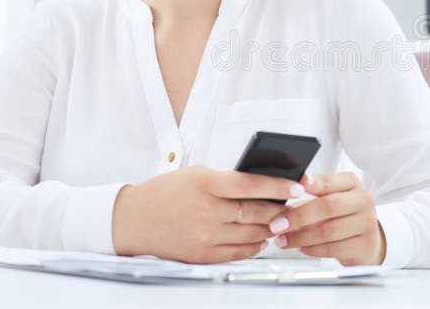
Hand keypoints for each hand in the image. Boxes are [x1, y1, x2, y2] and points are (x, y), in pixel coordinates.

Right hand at [112, 166, 304, 263]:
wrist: (131, 219)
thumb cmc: (165, 192)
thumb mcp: (196, 174)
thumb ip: (227, 180)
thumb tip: (263, 185)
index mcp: (205, 184)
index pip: (251, 185)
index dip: (279, 187)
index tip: (299, 186)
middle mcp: (207, 211)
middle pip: (256, 212)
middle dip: (281, 209)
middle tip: (295, 205)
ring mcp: (205, 236)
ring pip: (253, 235)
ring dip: (271, 228)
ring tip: (281, 220)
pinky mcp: (202, 255)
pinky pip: (240, 252)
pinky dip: (255, 245)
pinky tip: (262, 237)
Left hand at [268, 172, 385, 265]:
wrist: (367, 241)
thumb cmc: (343, 216)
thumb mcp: (330, 199)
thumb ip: (309, 198)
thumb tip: (281, 200)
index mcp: (352, 183)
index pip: (329, 181)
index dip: (311, 184)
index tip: (292, 187)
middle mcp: (363, 200)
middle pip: (328, 206)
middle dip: (298, 217)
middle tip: (277, 225)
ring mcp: (367, 223)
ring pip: (328, 231)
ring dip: (300, 237)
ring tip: (283, 240)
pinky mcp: (364, 245)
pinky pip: (332, 249)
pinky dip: (312, 249)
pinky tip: (300, 248)